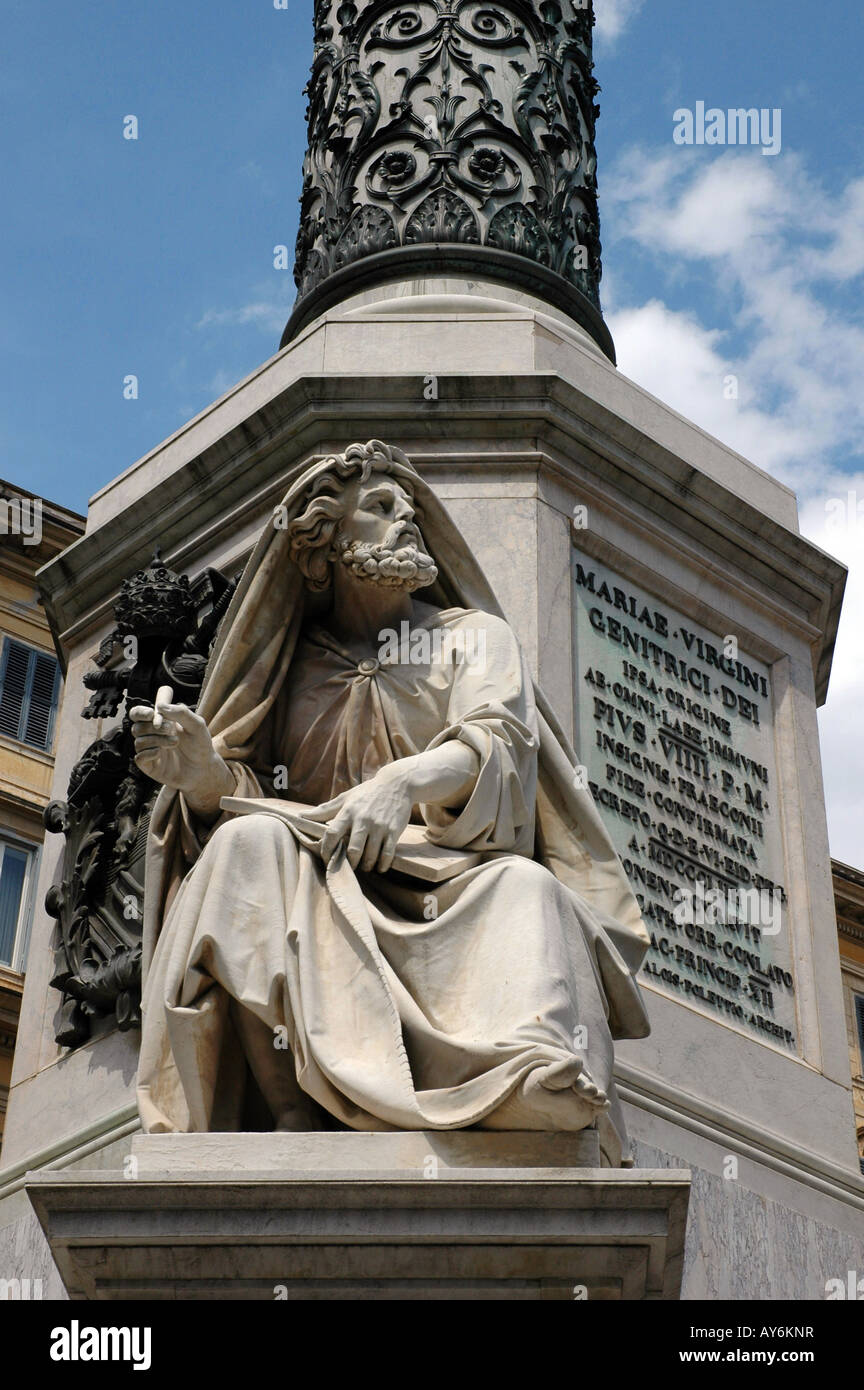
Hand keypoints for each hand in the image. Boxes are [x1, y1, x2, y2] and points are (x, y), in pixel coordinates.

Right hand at [129, 693, 231, 813]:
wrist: (205, 769)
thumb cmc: (200, 745)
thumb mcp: (196, 726)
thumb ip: (181, 713)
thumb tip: (160, 706)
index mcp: (160, 723)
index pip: (139, 714)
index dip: (140, 712)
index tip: (151, 714)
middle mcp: (152, 737)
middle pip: (137, 727)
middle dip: (151, 727)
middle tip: (170, 729)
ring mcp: (150, 752)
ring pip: (139, 742)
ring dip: (156, 740)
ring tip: (175, 742)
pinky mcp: (150, 767)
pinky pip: (139, 758)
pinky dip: (148, 754)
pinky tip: (160, 753)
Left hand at [312, 767, 412, 872]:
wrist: (397, 784)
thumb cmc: (367, 792)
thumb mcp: (346, 797)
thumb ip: (325, 809)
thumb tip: (302, 816)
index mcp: (348, 811)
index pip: (332, 833)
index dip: (327, 850)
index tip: (327, 859)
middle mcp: (363, 819)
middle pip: (353, 850)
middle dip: (350, 863)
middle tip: (348, 866)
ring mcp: (379, 826)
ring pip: (370, 855)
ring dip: (366, 865)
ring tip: (364, 866)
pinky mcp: (394, 831)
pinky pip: (387, 854)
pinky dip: (382, 865)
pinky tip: (379, 867)